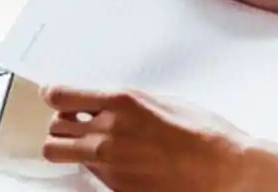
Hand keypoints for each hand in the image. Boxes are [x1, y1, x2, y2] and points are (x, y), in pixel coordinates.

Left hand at [40, 86, 249, 191]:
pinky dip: (93, 165)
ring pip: (59, 152)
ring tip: (88, 143)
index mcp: (120, 102)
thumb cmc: (202, 132)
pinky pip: (88, 173)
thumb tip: (101, 101)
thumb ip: (124, 101)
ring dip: (69, 146)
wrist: (224, 169)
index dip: (54, 95)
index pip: (58, 95)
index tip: (56, 96)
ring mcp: (109, 163)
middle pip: (54, 127)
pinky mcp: (115, 187)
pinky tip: (116, 161)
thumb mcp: (161, 100)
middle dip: (63, 122)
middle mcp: (107, 132)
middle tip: (77, 121)